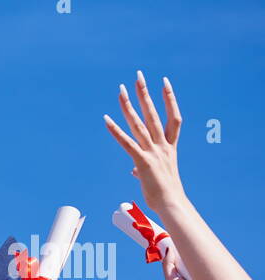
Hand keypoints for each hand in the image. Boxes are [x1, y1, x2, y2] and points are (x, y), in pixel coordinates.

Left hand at [103, 71, 184, 212]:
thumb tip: (133, 170)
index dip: (170, 99)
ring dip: (129, 106)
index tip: (164, 82)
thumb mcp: (153, 178)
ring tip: (121, 90)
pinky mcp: (143, 161)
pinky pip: (127, 142)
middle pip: (153, 113)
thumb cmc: (163, 194)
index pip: (173, 117)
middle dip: (145, 93)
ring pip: (139, 123)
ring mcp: (154, 152)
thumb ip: (143, 169)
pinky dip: (115, 131)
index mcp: (169, 147)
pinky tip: (106, 119)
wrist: (172, 205)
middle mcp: (163, 146)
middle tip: (139, 75)